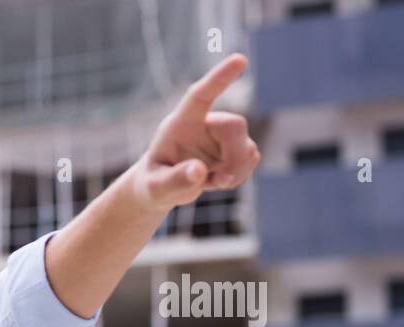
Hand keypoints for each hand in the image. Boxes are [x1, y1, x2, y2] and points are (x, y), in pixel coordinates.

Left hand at [131, 53, 260, 211]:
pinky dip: (240, 175)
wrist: (161, 189)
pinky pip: (251, 158)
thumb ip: (173, 181)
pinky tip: (219, 181)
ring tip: (214, 183)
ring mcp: (220, 136)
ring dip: (237, 170)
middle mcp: (204, 124)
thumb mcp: (155, 188)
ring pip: (247, 145)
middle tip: (221, 181)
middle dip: (235, 156)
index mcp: (180, 124)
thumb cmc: (152, 184)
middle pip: (235, 125)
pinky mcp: (233, 149)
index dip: (219, 78)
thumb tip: (198, 171)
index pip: (200, 96)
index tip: (239, 60)